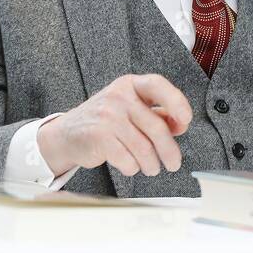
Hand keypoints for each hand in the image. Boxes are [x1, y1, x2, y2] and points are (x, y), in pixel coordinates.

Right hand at [37, 74, 192, 177]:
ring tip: (151, 168)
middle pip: (156, 127)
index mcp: (130, 84)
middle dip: (169, 151)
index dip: (176, 101)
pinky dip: (133, 167)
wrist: (66, 134)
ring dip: (151, 164)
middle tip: (174, 163)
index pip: (158, 85)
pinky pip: (128, 160)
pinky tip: (130, 165)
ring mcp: (107, 116)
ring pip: (144, 148)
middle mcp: (119, 96)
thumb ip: (156, 112)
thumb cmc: (105, 120)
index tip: (186, 120)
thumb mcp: (130, 108)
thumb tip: (180, 124)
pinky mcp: (99, 137)